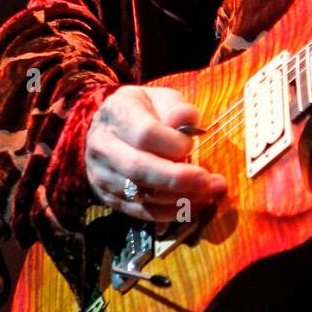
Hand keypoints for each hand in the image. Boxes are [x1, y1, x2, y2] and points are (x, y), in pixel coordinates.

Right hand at [85, 86, 225, 222]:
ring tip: (210, 191)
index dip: (173, 144)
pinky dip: (170, 212)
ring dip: (180, 198)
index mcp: (117, 114)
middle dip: (178, 179)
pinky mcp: (108, 198)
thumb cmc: (145, 111)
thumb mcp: (162, 98)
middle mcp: (102, 146)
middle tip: (209, 181)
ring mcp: (101, 175)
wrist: (111, 128)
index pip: (145, 134)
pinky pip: (141, 212)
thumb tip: (186, 123)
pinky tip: (193, 204)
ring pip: (141, 194)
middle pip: (139, 169)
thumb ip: (177, 108)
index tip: (191, 144)